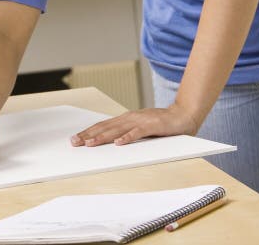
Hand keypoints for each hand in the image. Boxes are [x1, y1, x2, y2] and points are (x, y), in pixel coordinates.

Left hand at [71, 103, 199, 146]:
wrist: (183, 115)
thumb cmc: (161, 124)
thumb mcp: (140, 128)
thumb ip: (127, 132)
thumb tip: (111, 141)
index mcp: (126, 119)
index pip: (103, 125)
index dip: (88, 132)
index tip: (76, 139)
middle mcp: (130, 118)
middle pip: (105, 127)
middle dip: (89, 135)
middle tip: (75, 142)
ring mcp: (140, 121)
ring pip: (117, 130)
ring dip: (102, 137)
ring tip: (90, 144)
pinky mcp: (152, 125)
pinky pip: (137, 132)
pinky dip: (127, 138)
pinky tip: (118, 143)